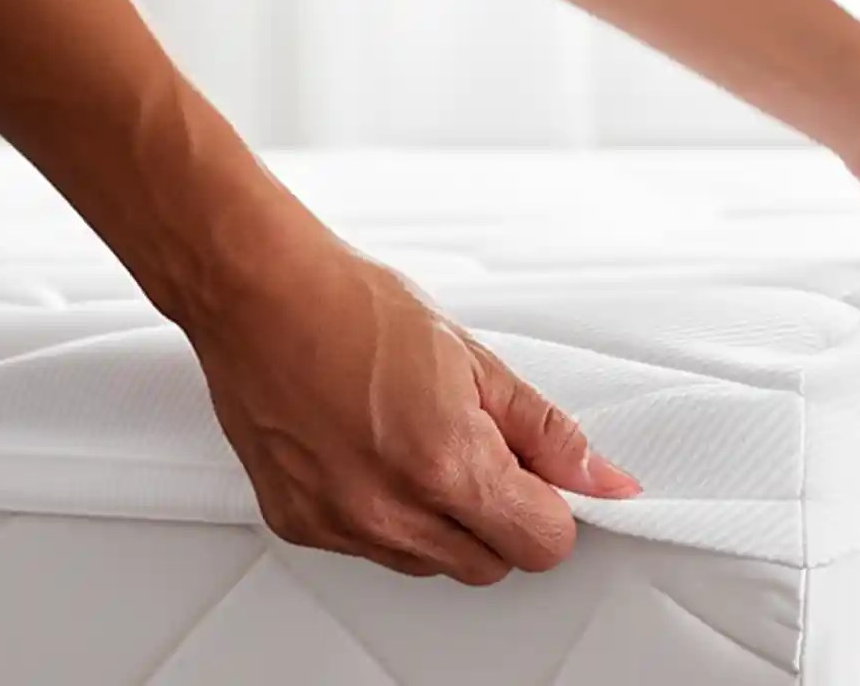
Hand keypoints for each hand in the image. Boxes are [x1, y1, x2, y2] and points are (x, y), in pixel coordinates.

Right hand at [182, 231, 641, 585]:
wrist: (257, 294)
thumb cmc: (353, 309)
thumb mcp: (474, 359)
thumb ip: (546, 433)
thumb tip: (602, 479)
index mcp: (447, 464)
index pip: (543, 544)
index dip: (551, 509)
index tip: (537, 478)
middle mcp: (391, 510)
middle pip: (491, 565)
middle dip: (500, 519)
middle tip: (477, 451)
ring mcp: (341, 524)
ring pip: (432, 564)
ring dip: (444, 523)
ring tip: (415, 443)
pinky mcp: (300, 525)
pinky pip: (372, 550)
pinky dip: (386, 517)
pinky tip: (371, 455)